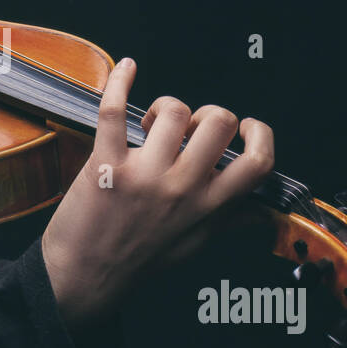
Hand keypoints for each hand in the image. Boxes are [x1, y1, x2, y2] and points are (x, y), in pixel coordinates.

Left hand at [42, 58, 274, 326]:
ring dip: (168, 108)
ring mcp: (143, 174)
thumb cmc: (136, 262)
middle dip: (210, 115)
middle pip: (219, 123)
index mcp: (207, 207)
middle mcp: (181, 188)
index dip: (260, 135)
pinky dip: (120, 81)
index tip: (246, 129)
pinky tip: (126, 68)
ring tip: (153, 124)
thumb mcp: (193, 246)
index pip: (257, 162)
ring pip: (174, 112)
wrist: (82, 279)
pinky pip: (114, 110)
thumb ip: (229, 221)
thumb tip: (264, 212)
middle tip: (190, 130)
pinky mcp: (105, 164)